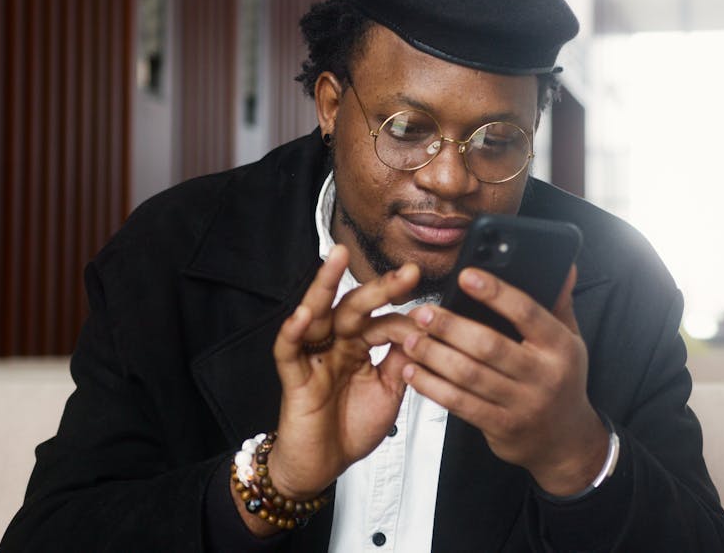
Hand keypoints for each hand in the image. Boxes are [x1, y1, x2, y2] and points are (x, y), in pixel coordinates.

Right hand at [266, 245, 420, 498]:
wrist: (322, 465)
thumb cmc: (350, 427)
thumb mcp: (388, 392)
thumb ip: (402, 362)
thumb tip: (426, 333)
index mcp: (359, 347)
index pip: (383, 321)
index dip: (407, 319)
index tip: (434, 317)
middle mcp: (336, 345)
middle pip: (354, 308)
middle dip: (379, 288)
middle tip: (407, 272)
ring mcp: (313, 358)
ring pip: (317, 315)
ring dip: (325, 286)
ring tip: (336, 258)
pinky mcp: (294, 378)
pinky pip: (289, 351)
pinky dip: (293, 332)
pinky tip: (303, 314)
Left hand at [399, 265, 608, 495]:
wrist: (566, 441)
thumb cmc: (561, 382)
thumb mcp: (570, 342)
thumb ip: (558, 303)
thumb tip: (564, 266)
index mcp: (560, 347)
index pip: (527, 313)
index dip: (495, 293)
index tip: (466, 276)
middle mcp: (543, 376)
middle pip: (489, 345)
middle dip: (450, 327)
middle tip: (423, 313)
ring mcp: (522, 404)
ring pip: (469, 376)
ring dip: (435, 356)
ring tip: (412, 339)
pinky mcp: (501, 426)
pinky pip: (461, 404)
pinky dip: (433, 387)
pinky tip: (415, 372)